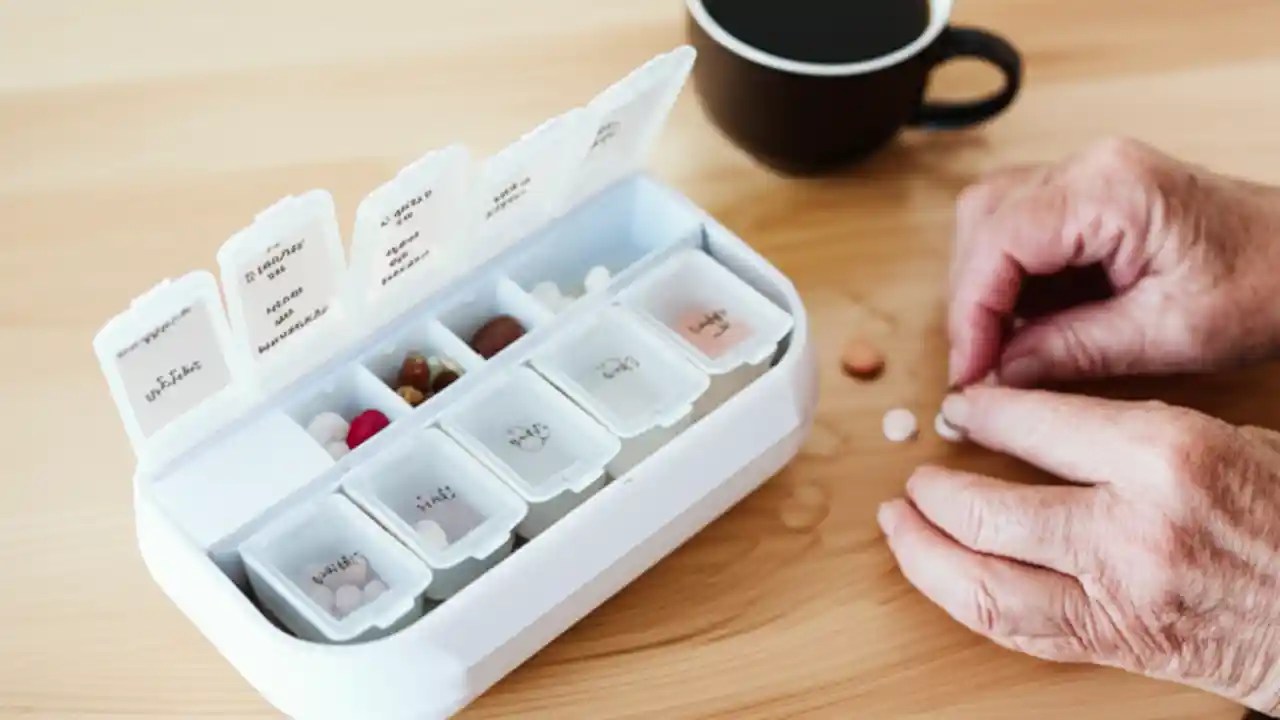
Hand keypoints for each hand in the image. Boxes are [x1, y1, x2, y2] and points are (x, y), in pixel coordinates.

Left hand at [878, 386, 1279, 712]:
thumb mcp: (1220, 437)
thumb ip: (1123, 432)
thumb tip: (1024, 422)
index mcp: (1164, 457)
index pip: (1032, 425)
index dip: (981, 413)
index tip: (961, 407)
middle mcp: (1131, 531)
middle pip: (985, 513)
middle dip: (934, 492)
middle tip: (917, 477)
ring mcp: (1118, 598)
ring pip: (983, 586)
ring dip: (923, 556)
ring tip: (900, 525)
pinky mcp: (1115, 644)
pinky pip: (1017, 629)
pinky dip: (965, 601)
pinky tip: (942, 575)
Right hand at [949, 137, 1279, 387]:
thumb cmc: (1268, 284)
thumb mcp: (1169, 335)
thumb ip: (1072, 351)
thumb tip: (997, 375)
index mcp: (1111, 189)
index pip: (1000, 241)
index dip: (971, 312)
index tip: (968, 370)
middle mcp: (1090, 168)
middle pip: (983, 222)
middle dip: (970, 300)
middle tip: (979, 365)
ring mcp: (1088, 177)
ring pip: (991, 221)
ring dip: (985, 289)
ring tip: (1002, 348)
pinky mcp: (1090, 197)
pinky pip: (1021, 229)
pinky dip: (1011, 280)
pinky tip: (1029, 325)